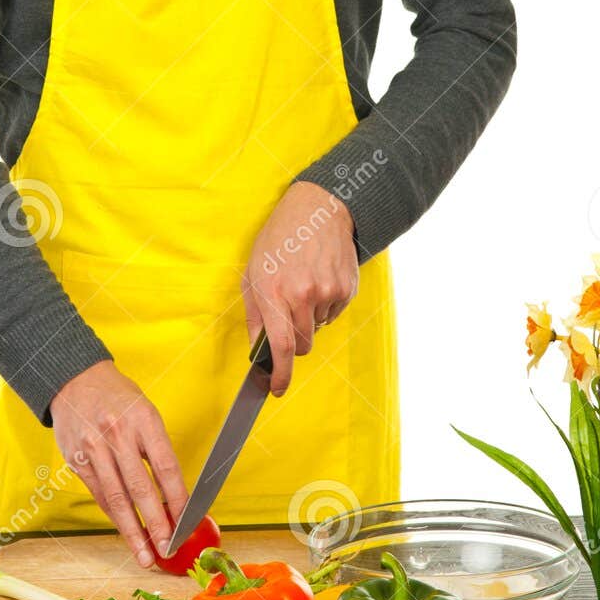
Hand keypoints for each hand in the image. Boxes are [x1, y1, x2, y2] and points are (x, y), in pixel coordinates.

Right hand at [49, 360, 189, 568]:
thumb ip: (158, 451)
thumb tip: (175, 496)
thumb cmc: (119, 398)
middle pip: (140, 488)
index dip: (178, 500)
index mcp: (144, 419)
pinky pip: (99, 495)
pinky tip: (126, 532)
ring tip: (144, 555)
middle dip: (156, 524)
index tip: (186, 524)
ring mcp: (94, 448)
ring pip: (116, 498)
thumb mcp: (146, 412)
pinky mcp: (77, 460)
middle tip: (167, 549)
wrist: (75, 379)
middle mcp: (118, 434)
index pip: (166, 468)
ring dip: (132, 531)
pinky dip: (114, 517)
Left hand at [242, 181, 358, 397]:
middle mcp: (303, 294)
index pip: (281, 347)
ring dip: (309, 319)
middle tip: (288, 316)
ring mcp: (328, 292)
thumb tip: (258, 351)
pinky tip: (318, 281)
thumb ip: (255, 316)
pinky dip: (324, 307)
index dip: (280, 375)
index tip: (277, 388)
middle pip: (302, 345)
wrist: (317, 211)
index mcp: (274, 291)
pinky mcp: (346, 289)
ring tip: (303, 285)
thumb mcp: (253, 273)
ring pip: (318, 329)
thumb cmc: (279, 240)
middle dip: (294, 341)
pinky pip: (333, 315)